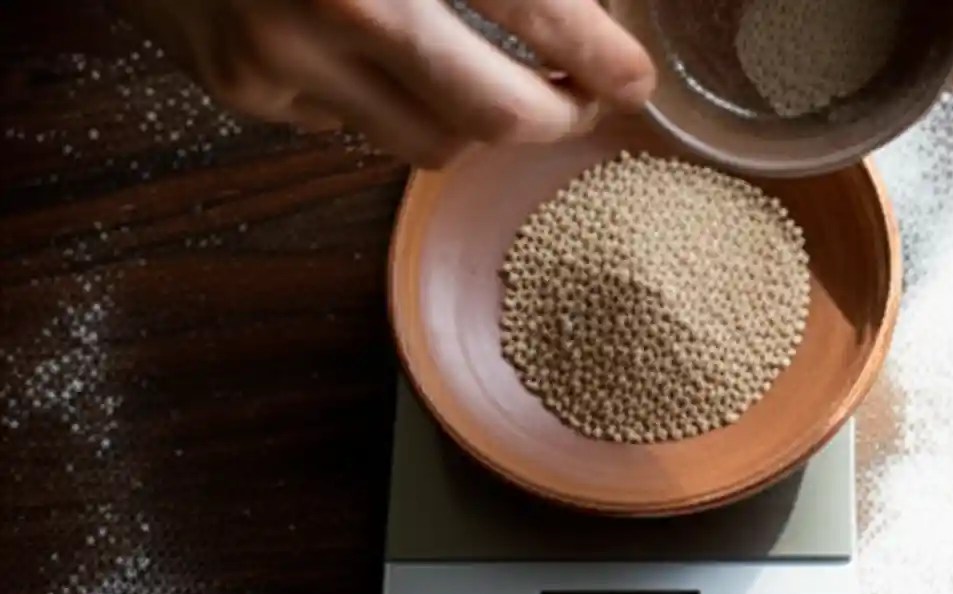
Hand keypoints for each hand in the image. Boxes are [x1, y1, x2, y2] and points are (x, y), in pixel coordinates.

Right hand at [119, 0, 656, 166]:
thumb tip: (580, 1)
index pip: (535, 6)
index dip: (601, 53)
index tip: (636, 80)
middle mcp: (339, 2)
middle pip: (494, 117)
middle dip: (557, 119)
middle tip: (583, 101)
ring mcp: (279, 58)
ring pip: (429, 144)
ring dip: (479, 122)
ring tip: (499, 84)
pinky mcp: (241, 88)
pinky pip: (353, 130)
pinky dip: (392, 104)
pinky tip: (384, 61)